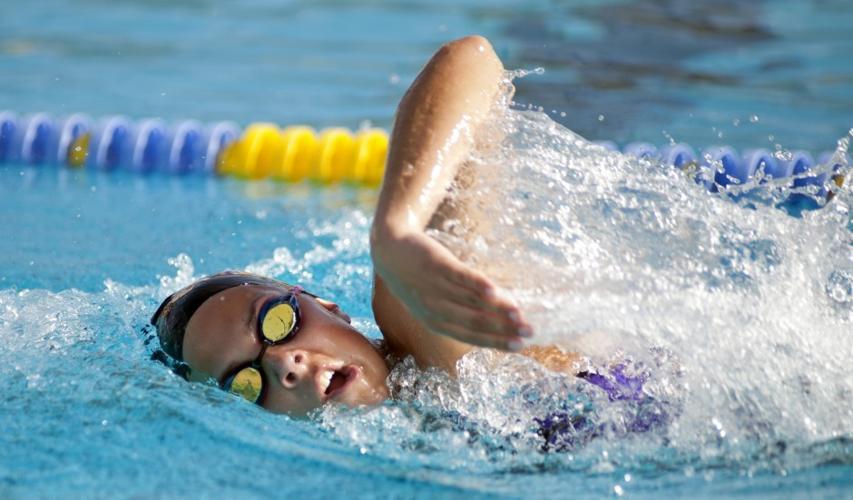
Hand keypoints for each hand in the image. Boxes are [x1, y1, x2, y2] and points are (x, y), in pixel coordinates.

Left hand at [371, 228, 531, 349]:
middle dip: (503, 329)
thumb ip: (461, 310)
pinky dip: (477, 285)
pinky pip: (459, 277)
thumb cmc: (417, 279)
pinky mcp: (435, 265)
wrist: (390, 249)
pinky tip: (495, 291)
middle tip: (528, 332)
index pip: (471, 336)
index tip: (520, 346)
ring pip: (470, 302)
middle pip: (474, 322)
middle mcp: (434, 309)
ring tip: (519, 313)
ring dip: (497, 309)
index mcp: (435, 322)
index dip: (496, 341)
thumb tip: (498, 316)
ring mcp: (434, 287)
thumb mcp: (434, 301)